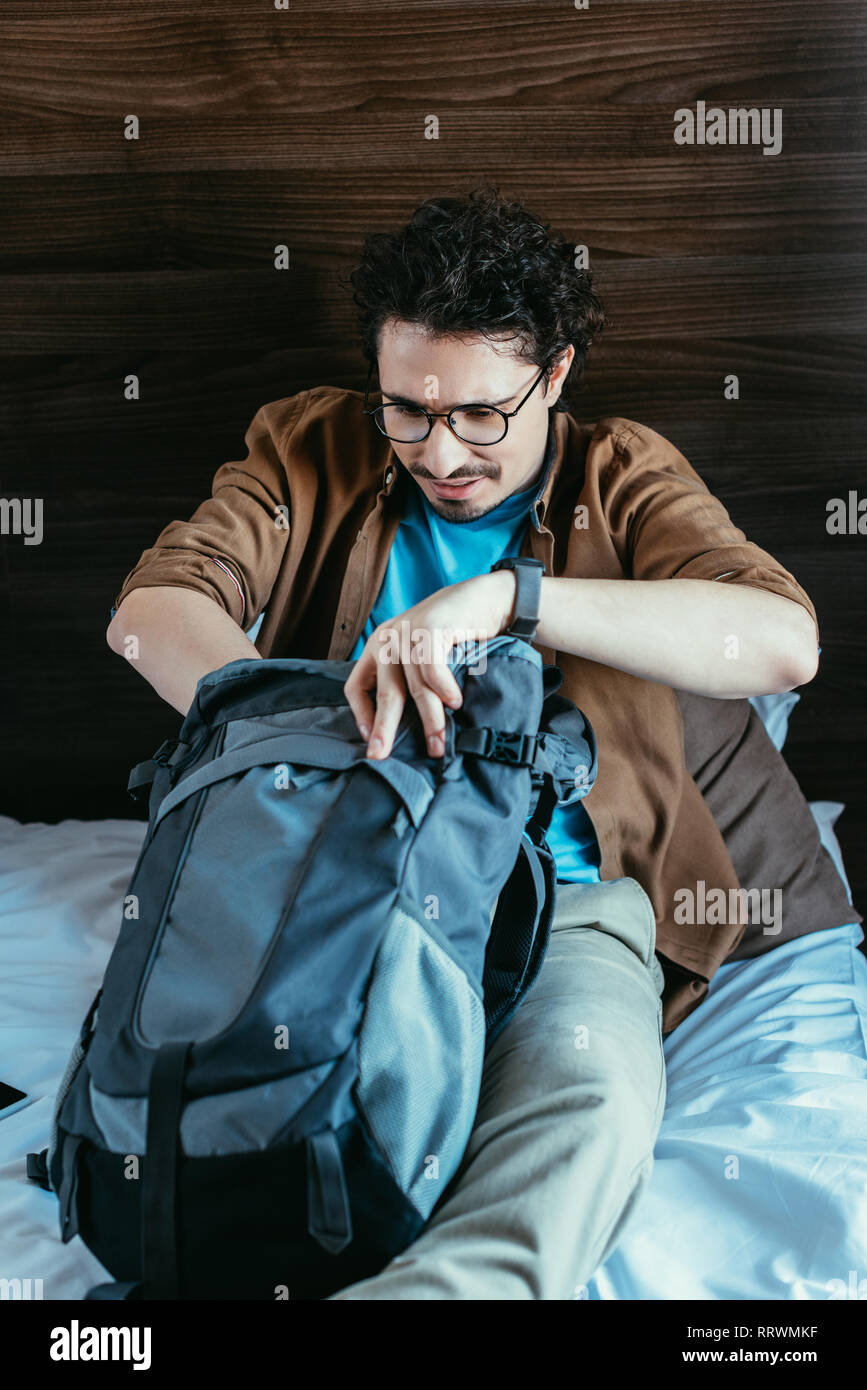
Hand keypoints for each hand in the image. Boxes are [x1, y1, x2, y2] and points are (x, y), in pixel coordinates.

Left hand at [343, 570, 515, 759]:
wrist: (486, 597)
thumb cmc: (455, 634)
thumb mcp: (422, 655)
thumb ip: (409, 680)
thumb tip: (406, 728)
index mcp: (379, 647)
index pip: (356, 686)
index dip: (361, 715)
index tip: (370, 739)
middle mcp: (387, 639)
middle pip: (384, 694)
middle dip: (384, 729)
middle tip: (382, 756)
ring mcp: (408, 632)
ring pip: (415, 688)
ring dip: (430, 720)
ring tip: (438, 744)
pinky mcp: (430, 628)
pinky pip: (433, 670)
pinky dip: (444, 690)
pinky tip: (456, 704)